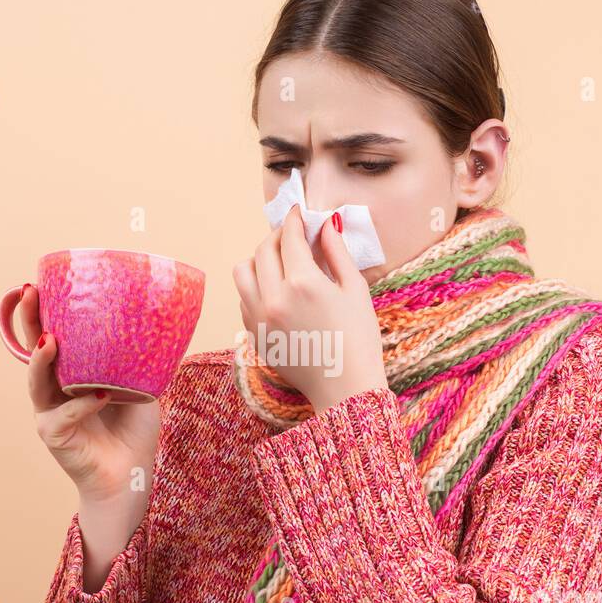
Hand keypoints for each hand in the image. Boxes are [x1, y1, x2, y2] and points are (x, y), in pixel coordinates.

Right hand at [18, 285, 160, 506]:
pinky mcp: (55, 436)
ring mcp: (50, 412)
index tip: (39, 283)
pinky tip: (99, 396)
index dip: (41, 312)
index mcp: (69, 374)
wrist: (131, 476)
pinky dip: (81, 405)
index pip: (50, 336)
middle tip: (30, 293)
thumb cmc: (132, 431)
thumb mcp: (141, 386)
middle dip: (30, 321)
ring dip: (42, 360)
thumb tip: (161, 323)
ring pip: (37, 382)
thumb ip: (139, 360)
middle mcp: (53, 390)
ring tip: (50, 339)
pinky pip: (64, 416)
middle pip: (33, 351)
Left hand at [232, 204, 387, 411]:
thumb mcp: (355, 290)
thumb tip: (326, 224)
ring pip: (243, 271)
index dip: (295, 220)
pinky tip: (276, 290)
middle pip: (263, 250)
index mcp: (303, 283)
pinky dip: (255, 286)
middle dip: (278, 236)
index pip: (289, 237)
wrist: (345, 389)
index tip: (300, 213)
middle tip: (293, 235)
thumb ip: (337, 253)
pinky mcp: (254, 334)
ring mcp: (259, 318)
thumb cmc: (358, 340)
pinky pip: (243, 298)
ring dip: (259, 259)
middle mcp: (274, 297)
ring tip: (278, 262)